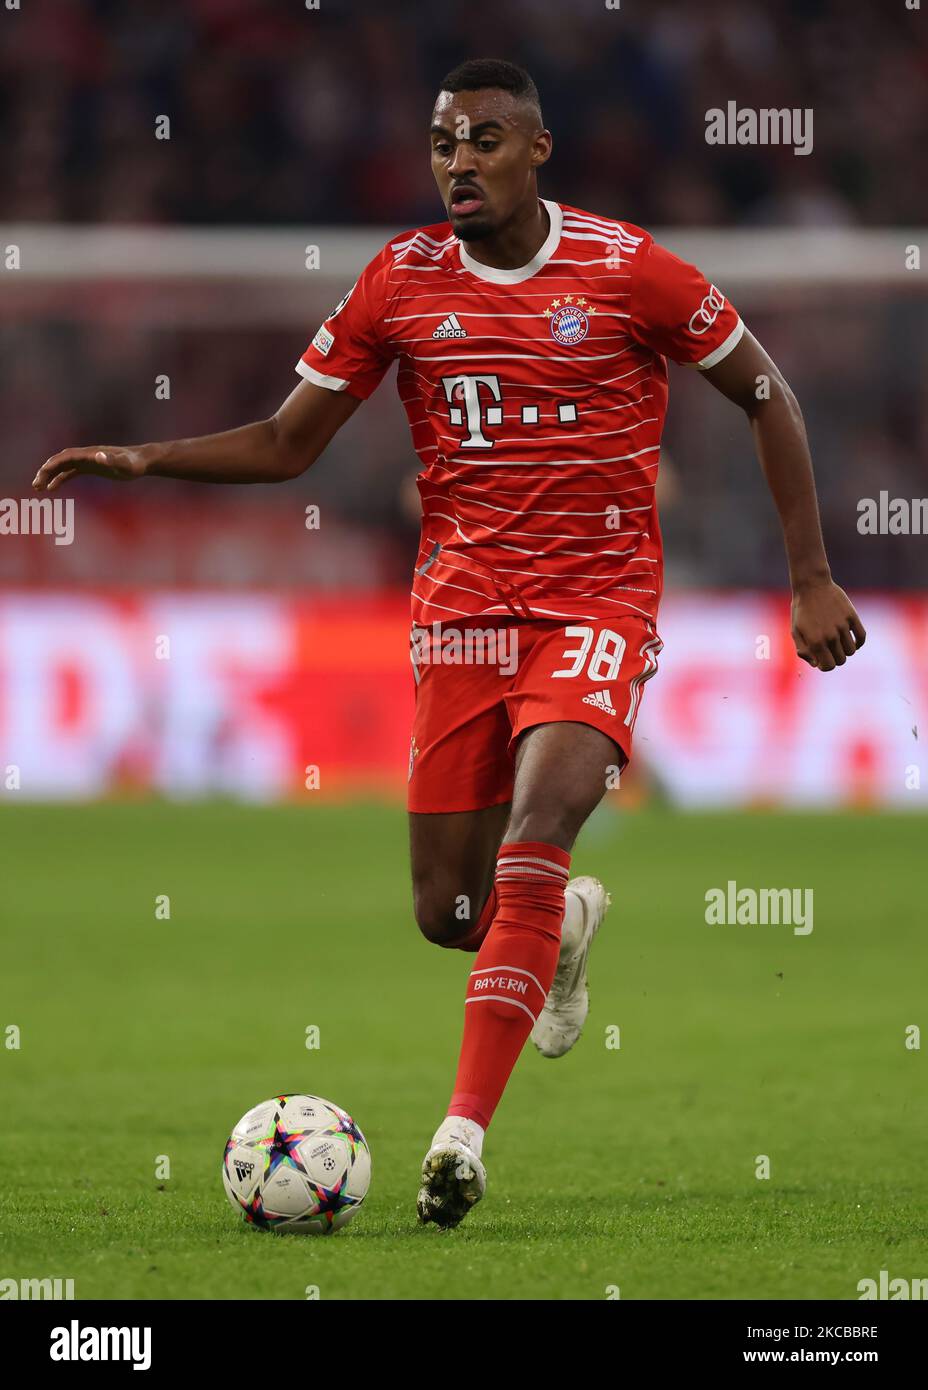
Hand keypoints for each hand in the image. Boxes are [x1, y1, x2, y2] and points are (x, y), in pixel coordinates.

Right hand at [32, 446, 147, 492]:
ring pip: (62, 466)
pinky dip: (60, 479)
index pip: (65, 458)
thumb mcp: (124, 463)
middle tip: (36, 485)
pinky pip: (70, 472)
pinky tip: (52, 488)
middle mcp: (85, 455)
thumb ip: (112, 459)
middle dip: (46, 472)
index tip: (41, 477)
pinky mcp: (90, 467)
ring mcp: (87, 461)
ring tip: (38, 488)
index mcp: (89, 454)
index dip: (52, 466)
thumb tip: (99, 456)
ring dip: (49, 475)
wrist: (142, 461)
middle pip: (59, 461)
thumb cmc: (134, 463)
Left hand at [791, 579, 865, 670]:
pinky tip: (851, 639)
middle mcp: (830, 636)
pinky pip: (861, 637)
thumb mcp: (795, 631)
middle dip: (835, 658)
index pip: (828, 666)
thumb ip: (804, 650)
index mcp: (816, 642)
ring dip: (845, 650)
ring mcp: (842, 626)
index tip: (822, 659)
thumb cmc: (801, 610)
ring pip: (851, 651)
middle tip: (829, 649)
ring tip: (838, 642)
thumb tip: (817, 664)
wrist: (811, 585)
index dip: (825, 665)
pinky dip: (858, 642)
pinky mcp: (852, 616)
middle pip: (841, 660)